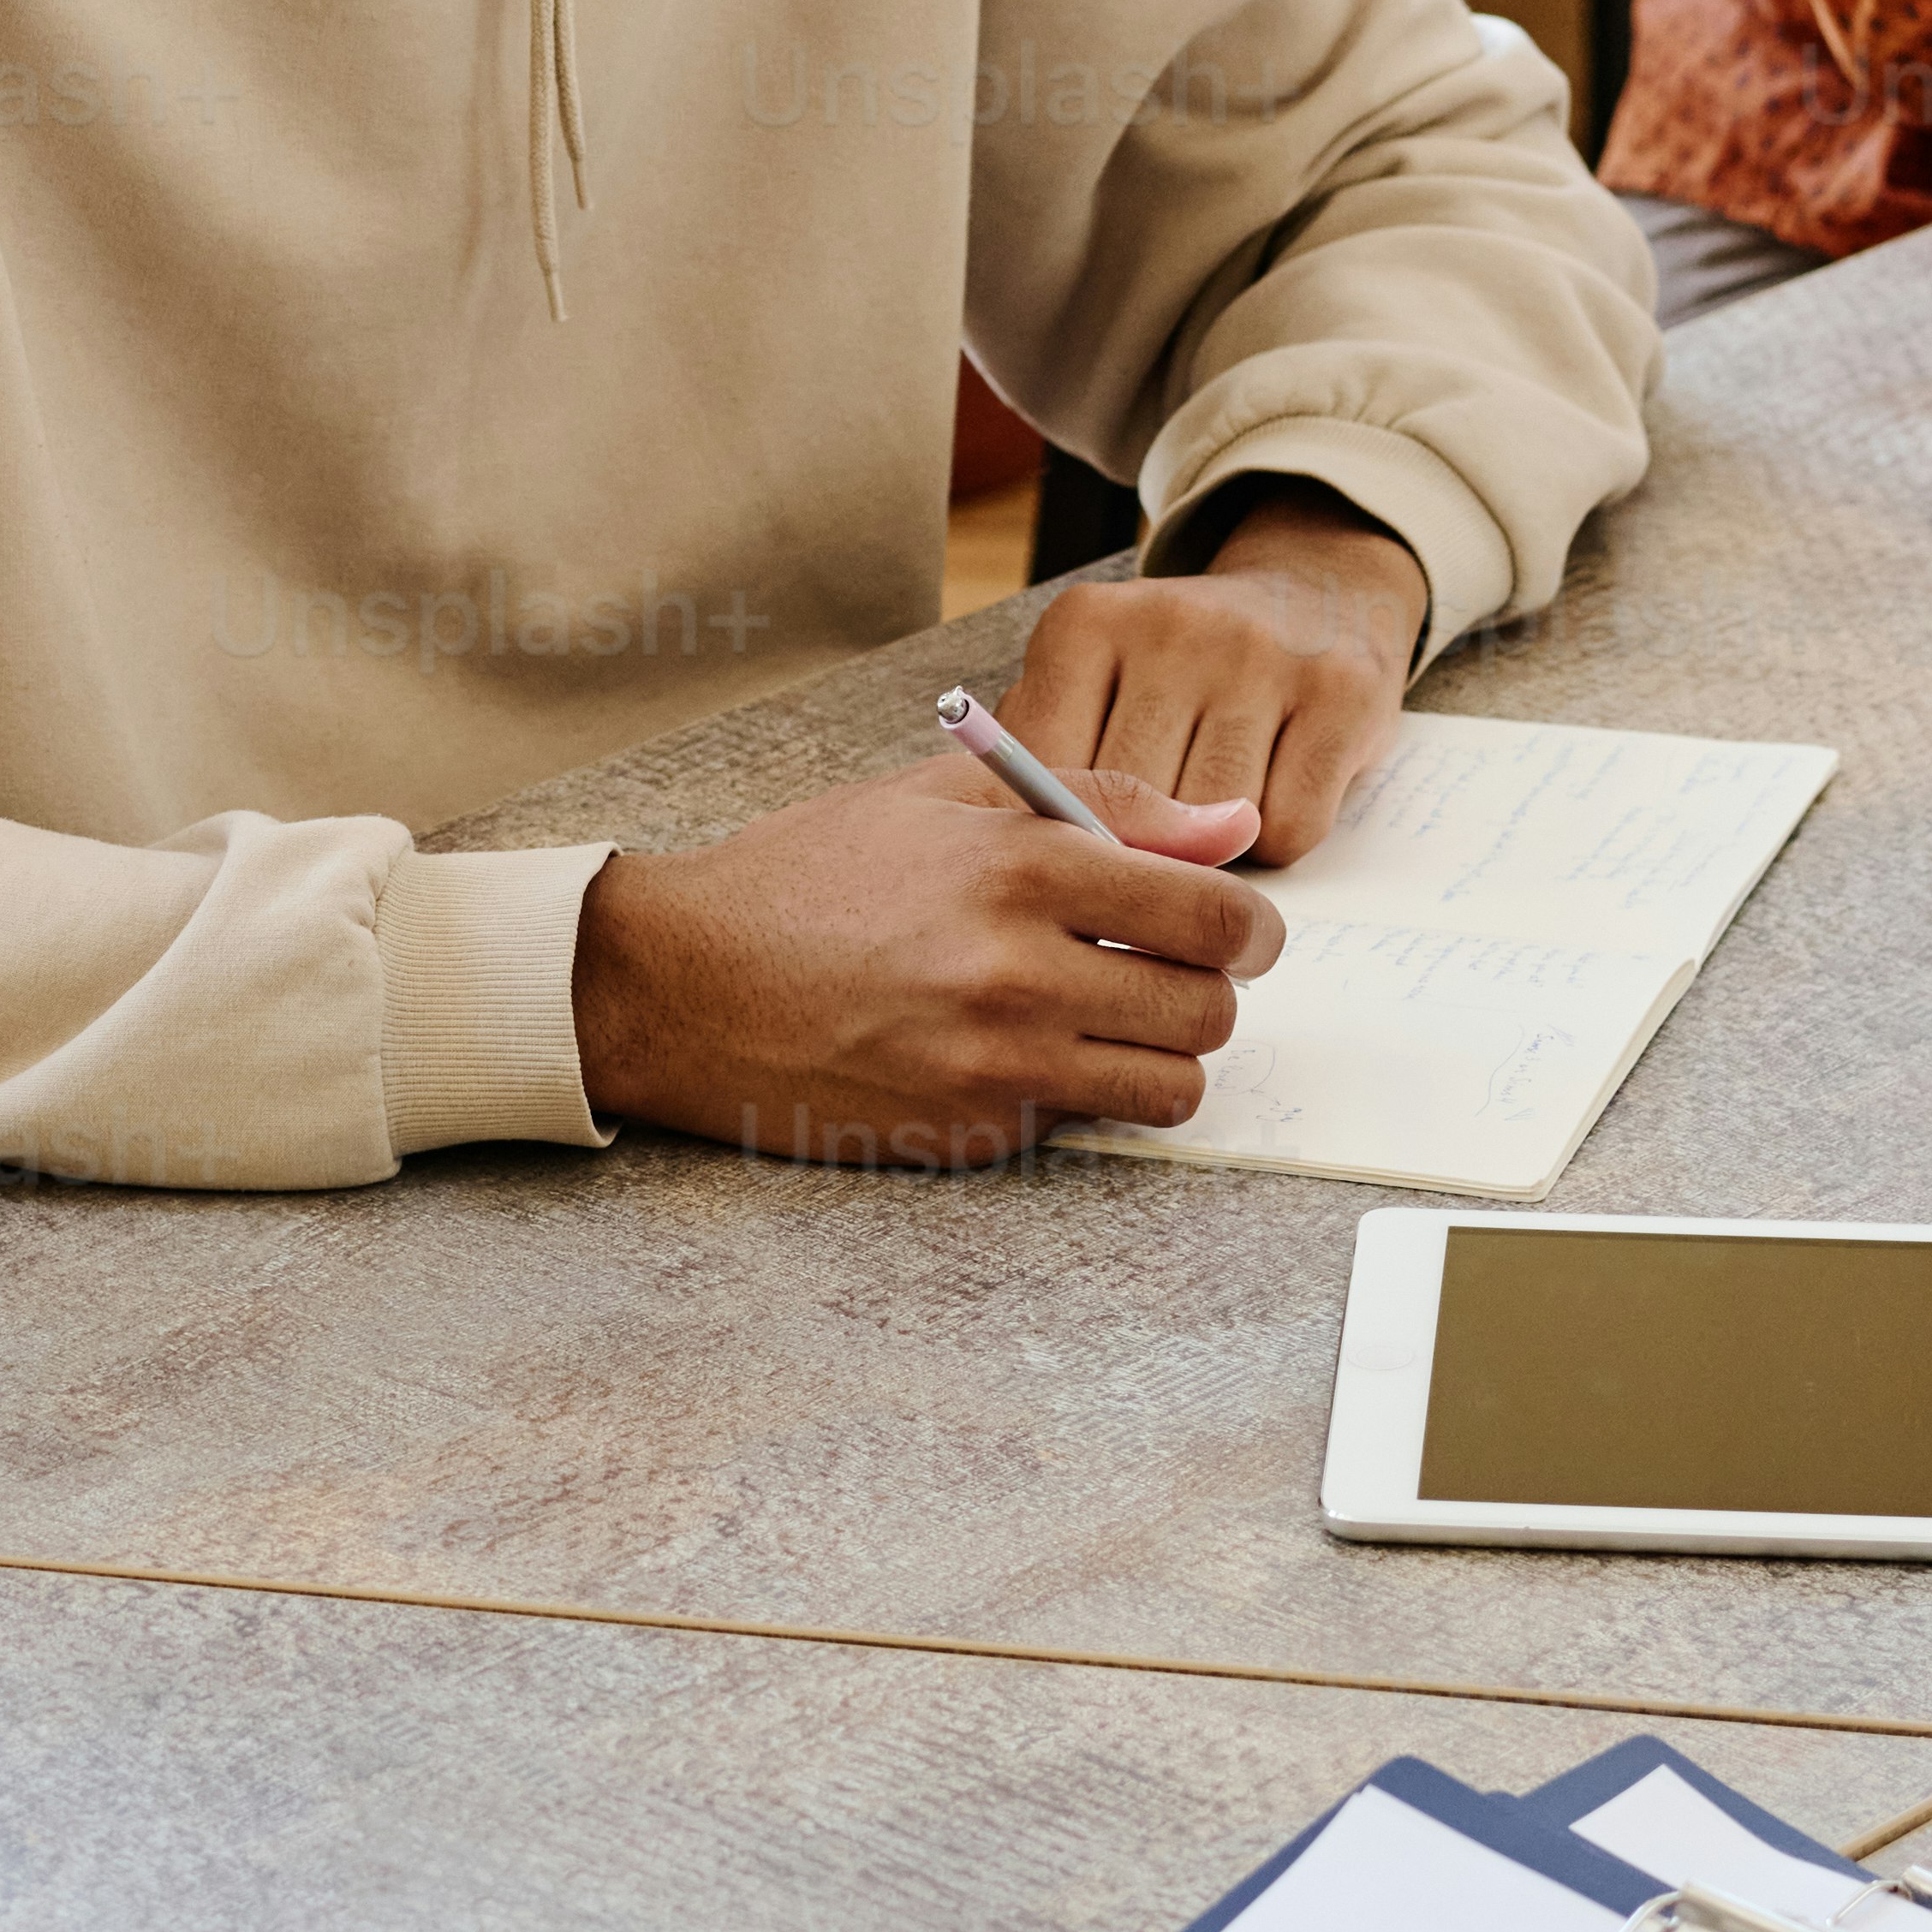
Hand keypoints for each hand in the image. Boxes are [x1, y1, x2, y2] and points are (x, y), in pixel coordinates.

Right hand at [575, 759, 1283, 1166]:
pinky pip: (1083, 1123)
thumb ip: (1102, 799)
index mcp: (1021, 867)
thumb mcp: (944, 796)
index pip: (1215, 916)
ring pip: (1170, 1089)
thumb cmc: (808, 876)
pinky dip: (1074, 1091)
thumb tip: (1230, 825)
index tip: (1239, 929)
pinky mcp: (970, 1135)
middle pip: (1207, 1010)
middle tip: (1159, 970)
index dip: (1250, 925)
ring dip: (1159, 1055)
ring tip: (1105, 1018)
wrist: (681, 984)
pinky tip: (1013, 1048)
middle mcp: (1018, 974)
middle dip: (1204, 989)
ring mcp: (995, 1067)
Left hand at [1004, 484, 1424, 861]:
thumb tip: (1038, 844)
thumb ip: (1051, 747)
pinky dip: (1279, 843)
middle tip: (1163, 833)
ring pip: (1214, 827)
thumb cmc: (1185, 664)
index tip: (1086, 840)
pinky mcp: (1342, 693)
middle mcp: (1173, 628)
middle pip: (1134, 805)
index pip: (1047, 774)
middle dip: (1147, 842)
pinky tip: (1275, 796)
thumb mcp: (1096, 674)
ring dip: (1217, 848)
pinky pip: (1291, 827)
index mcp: (1087, 624)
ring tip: (1219, 809)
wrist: (1313, 589)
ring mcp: (1261, 656)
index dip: (1067, 829)